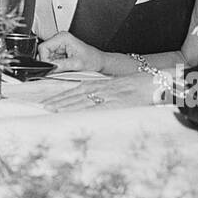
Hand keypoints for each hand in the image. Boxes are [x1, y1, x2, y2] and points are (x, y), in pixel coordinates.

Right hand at [38, 31, 108, 72]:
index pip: (43, 47)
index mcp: (63, 37)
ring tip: (65, 68)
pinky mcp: (60, 54)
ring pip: (46, 59)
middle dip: (49, 63)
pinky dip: (55, 67)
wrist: (99, 63)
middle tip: (59, 69)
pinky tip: (64, 68)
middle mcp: (60, 40)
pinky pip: (51, 62)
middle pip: (43, 53)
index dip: (44, 59)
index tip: (50, 68)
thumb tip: (48, 68)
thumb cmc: (93, 60)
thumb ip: (61, 65)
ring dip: (53, 66)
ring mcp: (59, 47)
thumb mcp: (76, 64)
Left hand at [41, 74, 158, 112]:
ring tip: (51, 110)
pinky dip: (83, 111)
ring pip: (81, 100)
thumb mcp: (118, 89)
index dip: (61, 97)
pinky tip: (73, 115)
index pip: (75, 91)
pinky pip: (96, 108)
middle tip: (42, 107)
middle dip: (57, 102)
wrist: (155, 83)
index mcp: (101, 85)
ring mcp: (107, 96)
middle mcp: (101, 89)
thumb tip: (93, 105)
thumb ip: (105, 96)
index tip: (48, 103)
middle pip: (74, 96)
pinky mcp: (115, 103)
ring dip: (65, 105)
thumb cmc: (139, 87)